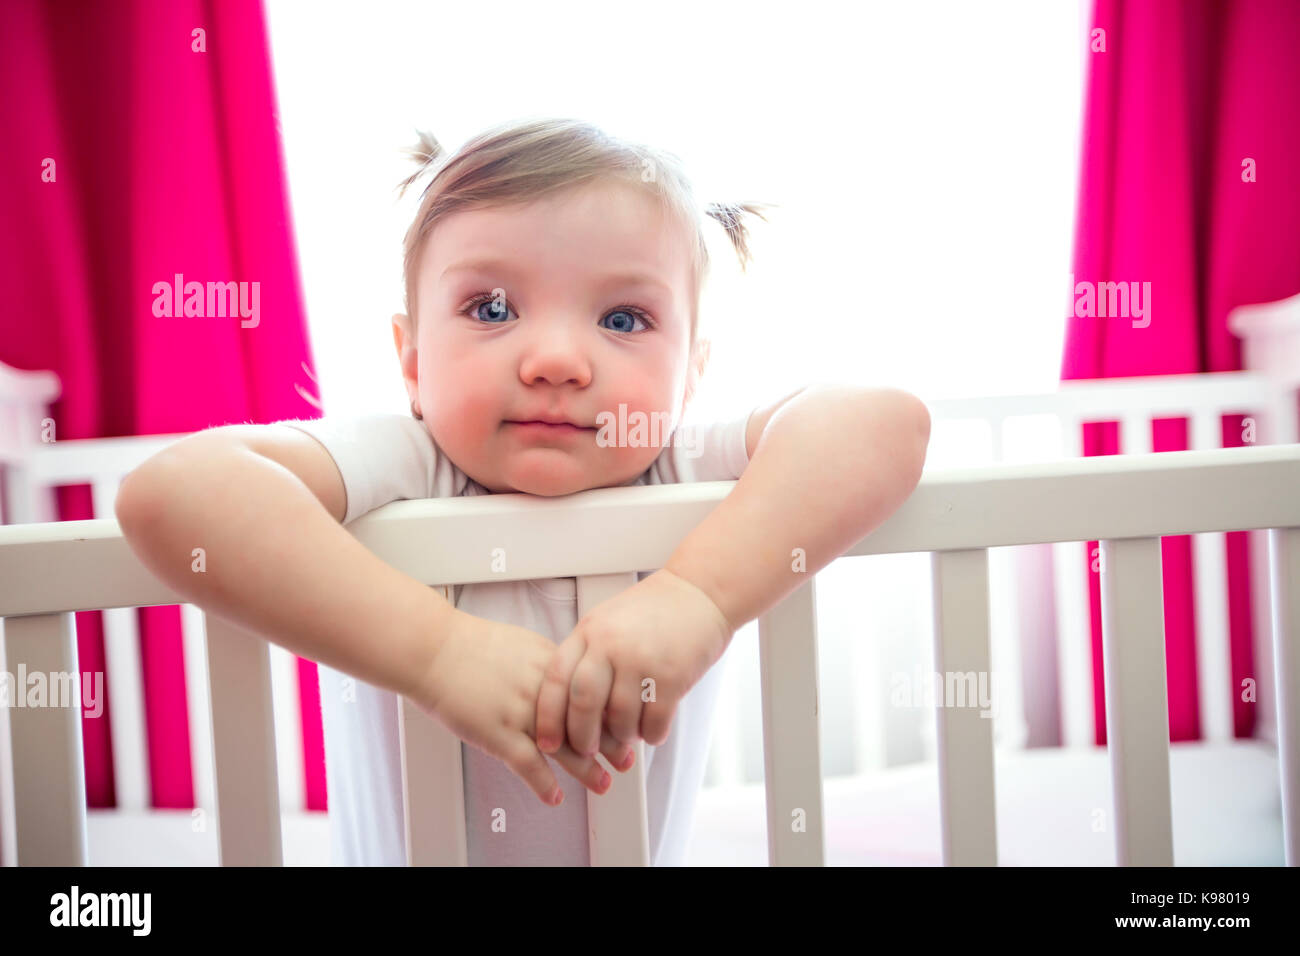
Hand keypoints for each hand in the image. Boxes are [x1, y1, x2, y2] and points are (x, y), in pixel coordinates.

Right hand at [414, 608, 630, 806]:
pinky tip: (555, 796)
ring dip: (587, 769)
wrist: (434, 649)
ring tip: (604, 783)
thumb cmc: (468, 645)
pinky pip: (528, 764)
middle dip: (611, 743)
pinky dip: (544, 784)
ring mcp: (521, 712)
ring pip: (565, 746)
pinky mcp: (497, 732)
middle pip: (587, 721)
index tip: (626, 723)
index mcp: (550, 664)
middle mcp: (542, 688)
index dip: (611, 711)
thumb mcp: (521, 642)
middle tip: (627, 757)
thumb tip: (564, 676)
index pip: (592, 692)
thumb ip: (545, 663)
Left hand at [535, 568, 735, 760]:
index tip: (547, 742)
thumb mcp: (607, 622)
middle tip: (587, 750)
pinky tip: (653, 731)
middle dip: (582, 736)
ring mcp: (641, 658)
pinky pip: (654, 721)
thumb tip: (569, 707)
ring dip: (623, 735)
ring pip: (620, 717)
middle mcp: (611, 643)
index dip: (548, 717)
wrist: (700, 591)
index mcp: (589, 631)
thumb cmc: (653, 611)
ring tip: (629, 734)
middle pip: (583, 702)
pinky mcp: (672, 674)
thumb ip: (587, 656)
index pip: (556, 679)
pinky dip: (652, 734)